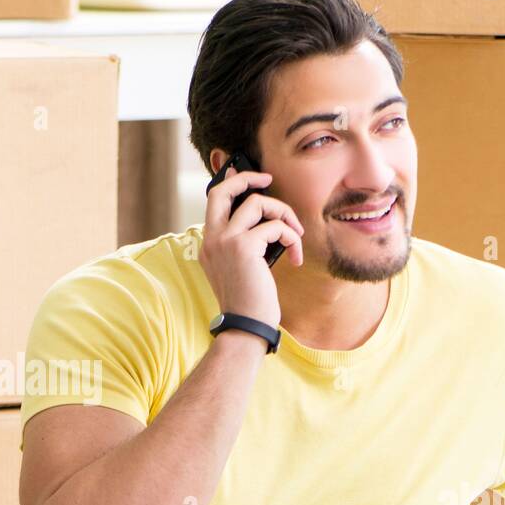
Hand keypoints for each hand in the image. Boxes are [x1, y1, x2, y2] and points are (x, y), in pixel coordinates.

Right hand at [198, 168, 304, 328]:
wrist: (246, 327)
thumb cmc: (250, 304)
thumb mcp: (244, 270)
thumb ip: (247, 245)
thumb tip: (268, 224)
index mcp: (209, 244)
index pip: (215, 200)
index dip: (233, 182)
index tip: (255, 179)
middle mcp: (212, 238)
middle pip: (223, 189)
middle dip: (248, 178)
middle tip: (269, 180)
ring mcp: (225, 240)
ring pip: (257, 203)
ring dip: (284, 215)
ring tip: (295, 236)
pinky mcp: (244, 247)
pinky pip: (275, 227)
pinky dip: (292, 238)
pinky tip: (296, 258)